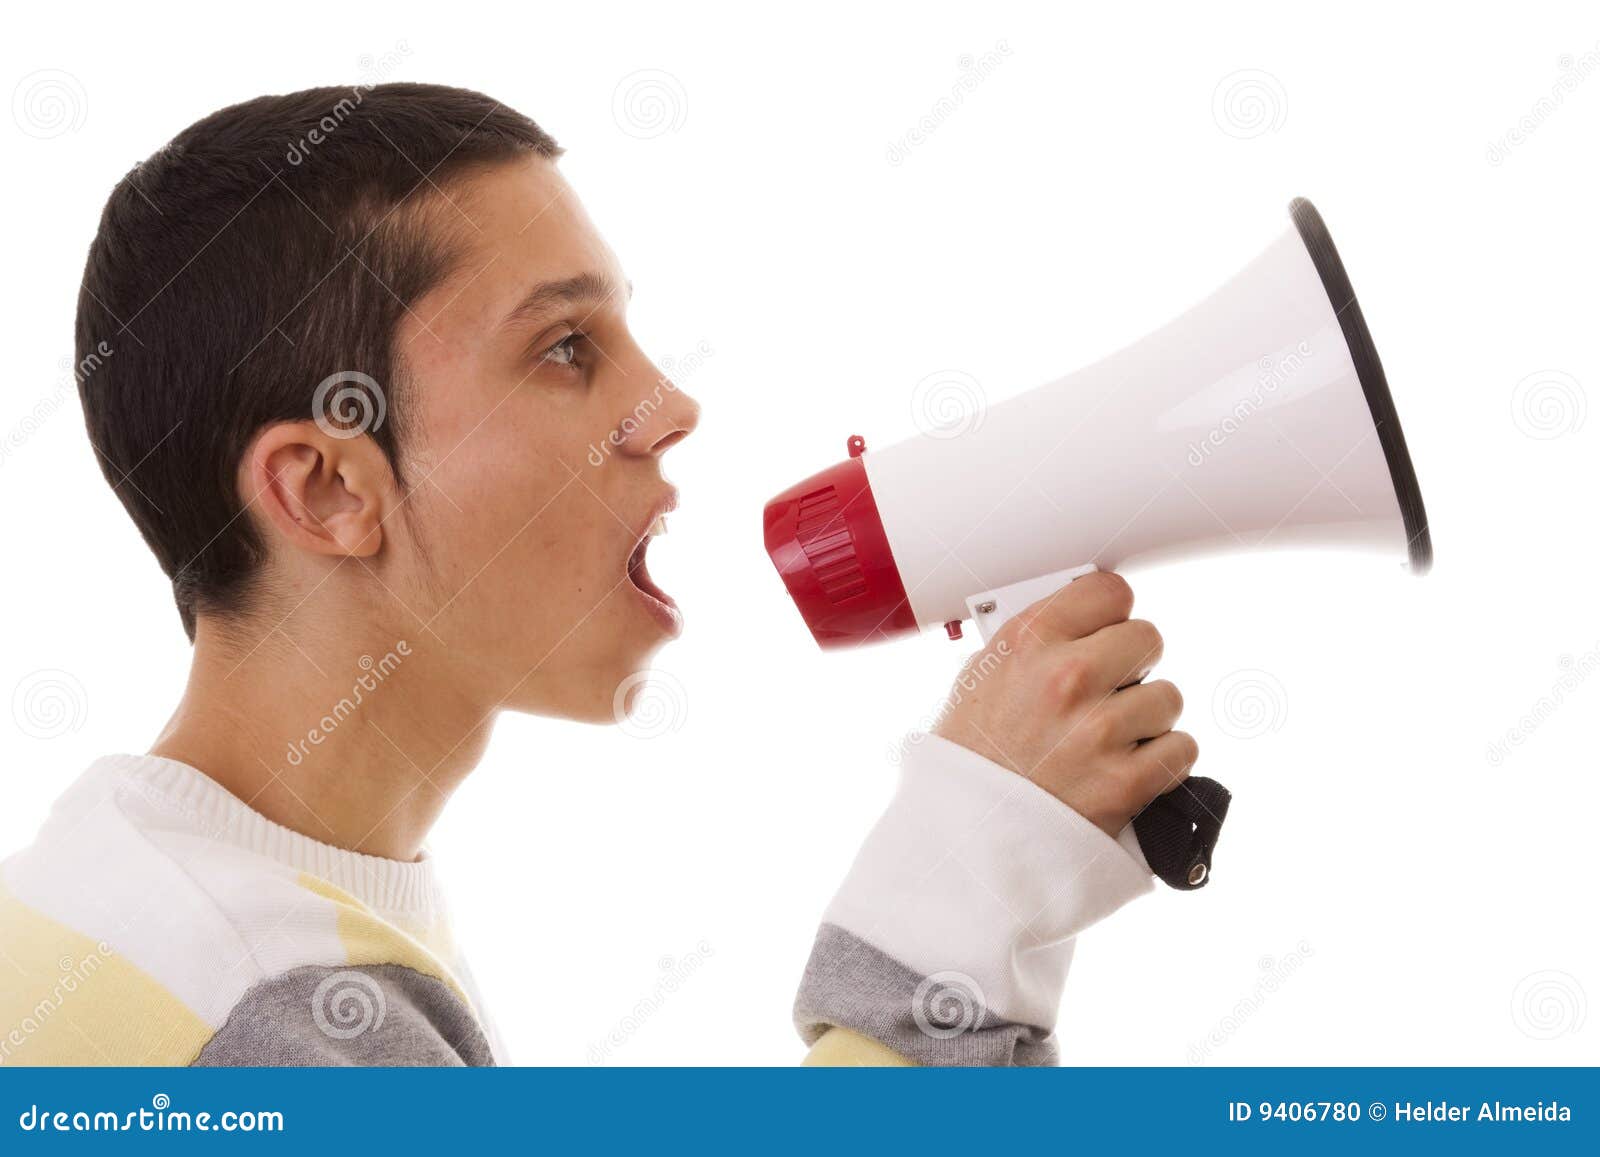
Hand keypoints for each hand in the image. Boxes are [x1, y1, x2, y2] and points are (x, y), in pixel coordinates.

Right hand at [932, 571, 1196, 835]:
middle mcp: (1066, 678)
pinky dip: (1163, 761)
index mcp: (1028, 642)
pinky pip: (1182, 749)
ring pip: (1169, 697)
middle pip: (1149, 639)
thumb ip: (1034, 643)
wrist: (965, 836)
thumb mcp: (980, 677)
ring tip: (1110, 739)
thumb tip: (1081, 620)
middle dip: (1133, 666)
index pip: (1110, 591)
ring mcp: (1098, 731)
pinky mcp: (1125, 782)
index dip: (1111, 615)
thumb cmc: (970, 758)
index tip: (1105, 632)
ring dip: (1148, 718)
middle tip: (1108, 692)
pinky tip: (1129, 767)